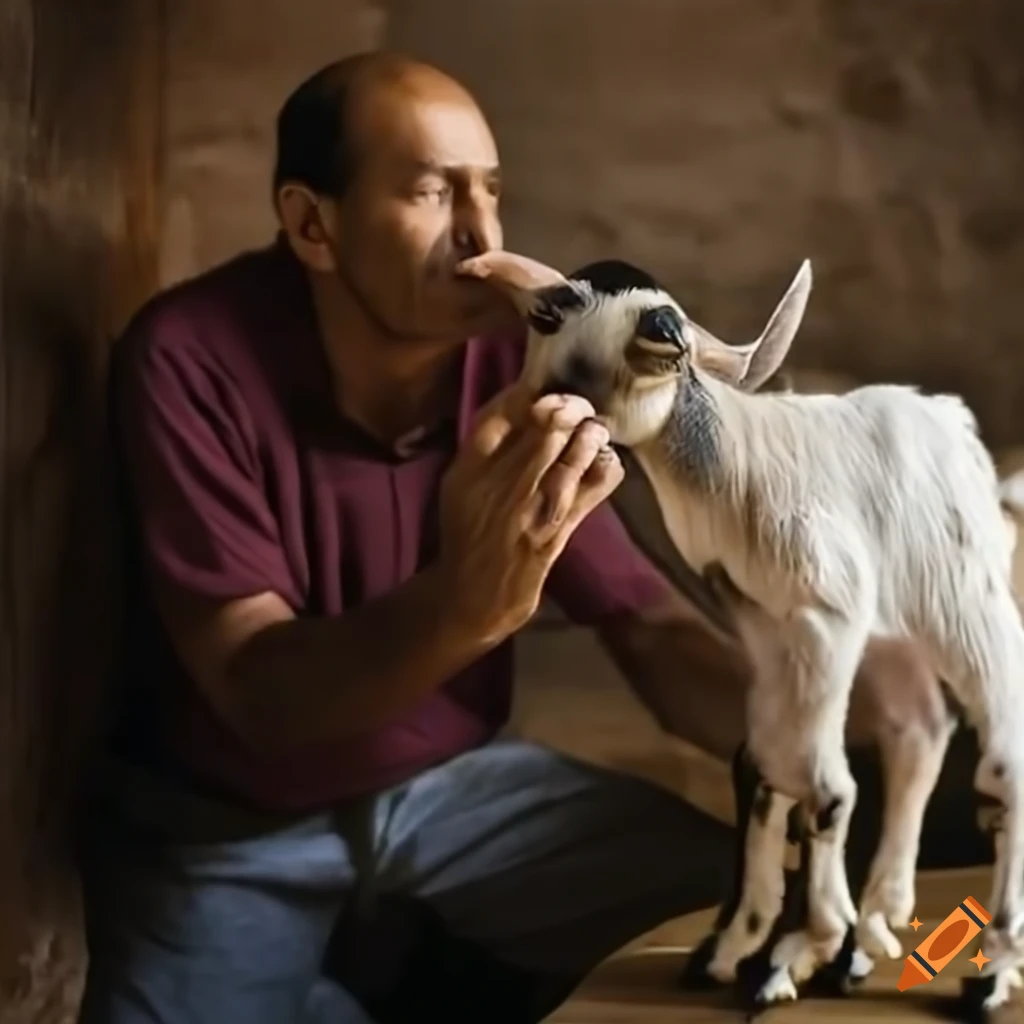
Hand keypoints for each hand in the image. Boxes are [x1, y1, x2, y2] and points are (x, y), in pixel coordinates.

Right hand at [438, 385, 623, 642]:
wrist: (472, 594)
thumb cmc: (467, 533)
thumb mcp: (459, 484)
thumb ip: (486, 447)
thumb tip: (524, 401)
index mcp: (470, 467)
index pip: (503, 411)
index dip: (531, 392)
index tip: (545, 392)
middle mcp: (500, 483)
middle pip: (547, 424)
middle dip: (571, 407)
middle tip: (580, 409)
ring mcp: (532, 507)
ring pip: (574, 452)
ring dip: (591, 433)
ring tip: (594, 431)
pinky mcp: (557, 530)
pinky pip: (594, 487)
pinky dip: (606, 467)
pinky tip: (604, 463)